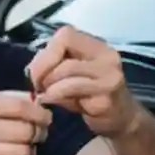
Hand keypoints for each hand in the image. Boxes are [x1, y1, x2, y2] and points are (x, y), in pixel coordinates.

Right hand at [0, 89, 52, 154]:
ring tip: (18, 146)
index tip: (46, 117)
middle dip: (38, 133)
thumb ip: (5, 98)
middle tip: (36, 134)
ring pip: (21, 153)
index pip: (21, 107)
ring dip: (26, 150)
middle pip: (26, 132)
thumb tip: (37, 100)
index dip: (40, 114)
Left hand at [27, 26, 143, 137]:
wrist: (122, 120)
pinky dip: (55, 94)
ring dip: (49, 83)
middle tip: (37, 85)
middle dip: (43, 68)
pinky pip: (73, 89)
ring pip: (67, 69)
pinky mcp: (105, 97)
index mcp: (97, 46)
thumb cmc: (92, 97)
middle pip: (65, 50)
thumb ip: (55, 66)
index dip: (47, 52)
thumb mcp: (73, 76)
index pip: (66, 35)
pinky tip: (51, 101)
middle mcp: (107, 57)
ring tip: (44, 94)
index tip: (36, 71)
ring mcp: (109, 76)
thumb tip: (32, 69)